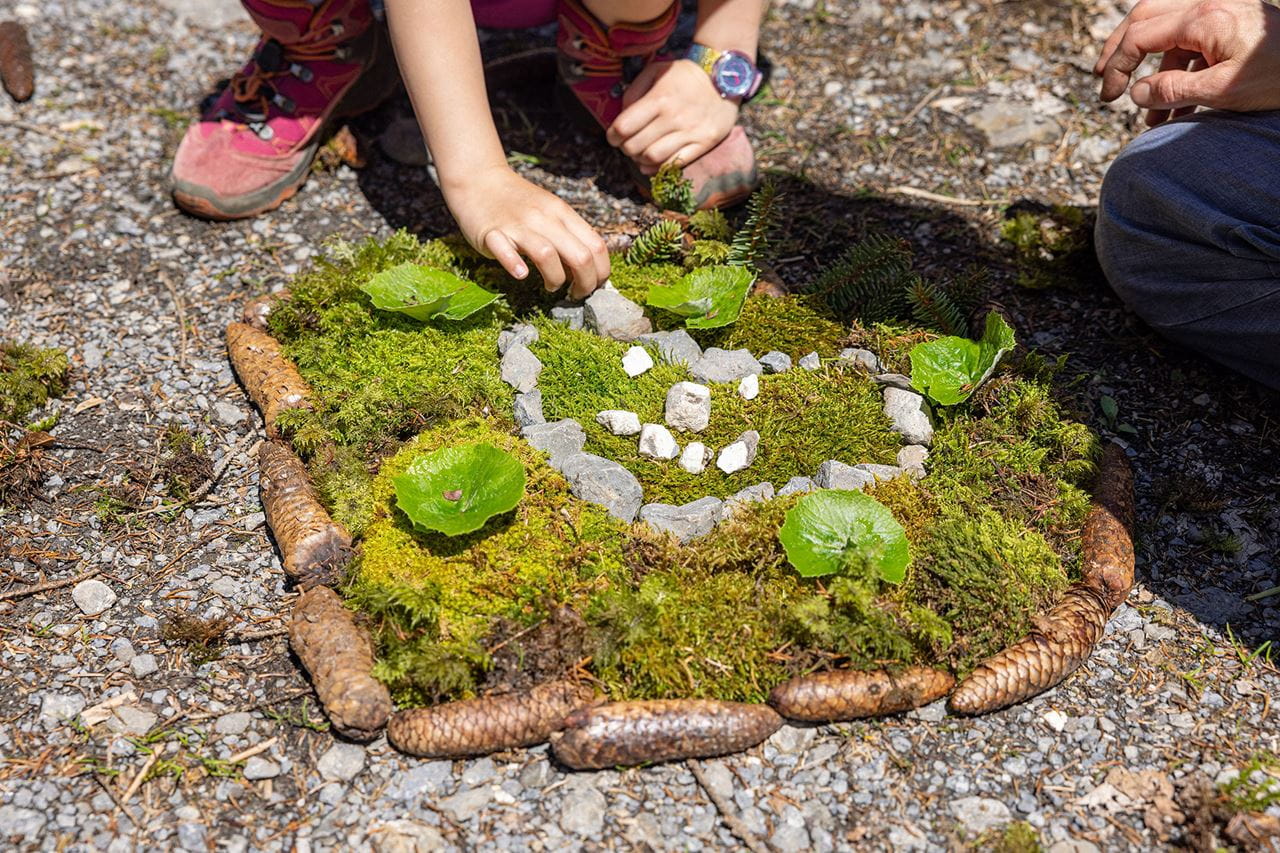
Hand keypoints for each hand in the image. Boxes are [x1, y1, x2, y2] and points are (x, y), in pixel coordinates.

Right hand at [445, 165, 609, 298]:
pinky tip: (520, 274)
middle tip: (576, 294)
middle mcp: (544, 218)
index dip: (601, 273)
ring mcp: (517, 225)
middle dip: (585, 284)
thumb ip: (569, 236)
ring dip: (555, 279)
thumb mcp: (551, 212)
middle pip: (579, 256)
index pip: (597, 246)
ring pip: (547, 255)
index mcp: (562, 213)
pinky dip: (514, 265)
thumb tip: (588, 269)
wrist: (480, 181)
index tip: (594, 285)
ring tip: (551, 287)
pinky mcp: (491, 233)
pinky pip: (505, 250)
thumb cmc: (519, 204)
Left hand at [606, 59, 739, 174]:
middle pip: (635, 146)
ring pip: (653, 158)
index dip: (613, 135)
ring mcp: (690, 132)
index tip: (614, 136)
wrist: (724, 75)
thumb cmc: (684, 74)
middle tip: (626, 144)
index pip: (624, 127)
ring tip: (640, 153)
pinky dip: (658, 168)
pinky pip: (676, 164)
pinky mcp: (704, 143)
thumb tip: (621, 116)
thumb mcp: (655, 71)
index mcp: (659, 98)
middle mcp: (673, 117)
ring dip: (640, 159)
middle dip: (625, 148)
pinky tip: (651, 163)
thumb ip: (634, 91)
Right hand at [1095, 0, 1279, 126]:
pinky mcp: (1231, 25)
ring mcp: (1221, 11)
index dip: (1118, 65)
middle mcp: (1208, 5)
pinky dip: (1176, 70)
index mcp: (1204, 17)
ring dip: (1151, 67)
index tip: (1110, 97)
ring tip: (1145, 110)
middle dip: (1120, 51)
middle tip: (1106, 81)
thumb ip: (1173, 90)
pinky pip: (1191, 41)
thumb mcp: (1223, 90)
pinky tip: (1176, 106)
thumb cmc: (1279, 78)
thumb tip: (1135, 93)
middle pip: (1145, 17)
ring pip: (1166, 29)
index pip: (1141, 35)